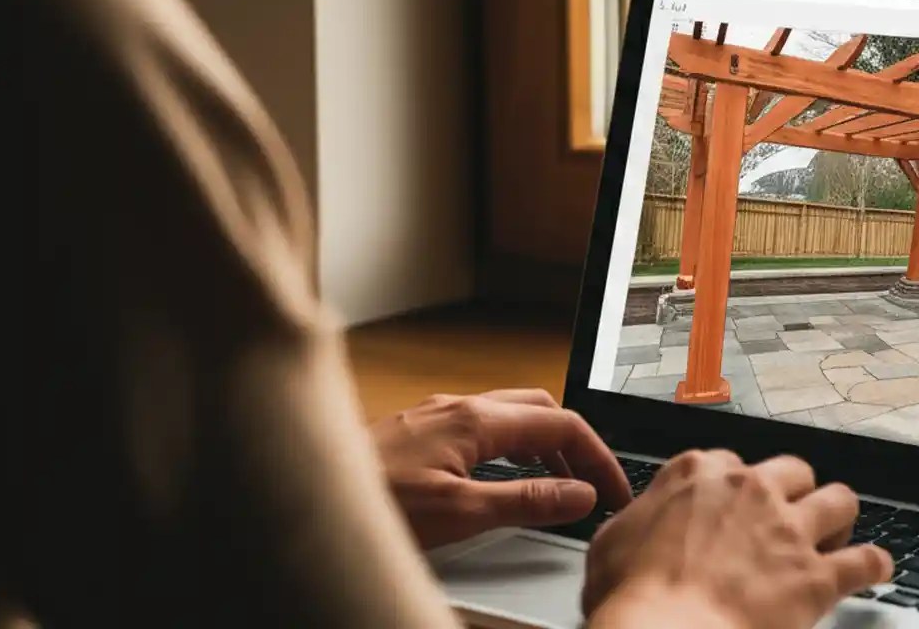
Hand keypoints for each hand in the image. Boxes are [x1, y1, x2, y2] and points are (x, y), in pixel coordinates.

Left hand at [371, 389, 633, 548]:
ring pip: (509, 416)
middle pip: (540, 410)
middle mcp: (458, 406)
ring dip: (542, 445)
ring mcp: (436, 415)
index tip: (614, 489)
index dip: (598, 456)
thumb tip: (579, 493)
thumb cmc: (372, 502)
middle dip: (575, 443)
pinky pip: (481, 428)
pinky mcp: (418, 431)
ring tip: (557, 485)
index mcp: (476, 419)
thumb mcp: (460, 512)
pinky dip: (510, 449)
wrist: (303, 497)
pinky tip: (500, 478)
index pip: (561, 424)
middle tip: (592, 483)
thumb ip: (526, 501)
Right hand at [582, 450, 892, 628]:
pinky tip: (875, 569)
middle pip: (791, 471)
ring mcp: (786, 529)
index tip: (732, 506)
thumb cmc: (632, 597)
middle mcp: (747, 490)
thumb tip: (639, 524)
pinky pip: (864, 561)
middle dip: (792, 492)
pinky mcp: (815, 574)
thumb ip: (637, 522)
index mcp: (695, 474)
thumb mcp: (611, 544)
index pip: (727, 464)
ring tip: (834, 533)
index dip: (732, 489)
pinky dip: (873, 564)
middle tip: (785, 517)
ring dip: (838, 516)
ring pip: (838, 500)